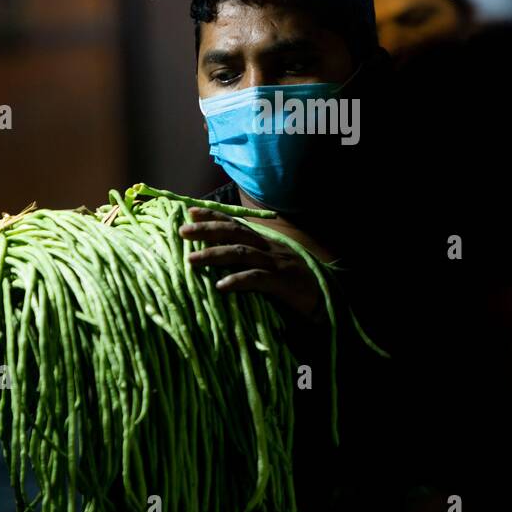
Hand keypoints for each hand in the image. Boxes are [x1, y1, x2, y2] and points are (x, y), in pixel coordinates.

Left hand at [178, 207, 322, 322]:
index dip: (214, 216)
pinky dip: (238, 280)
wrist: (329, 300)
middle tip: (182, 231)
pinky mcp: (284, 283)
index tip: (190, 211)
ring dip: (214, 255)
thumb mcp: (273, 268)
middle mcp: (270, 248)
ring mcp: (277, 264)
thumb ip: (251, 262)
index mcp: (266, 244)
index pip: (236, 224)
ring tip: (191, 260)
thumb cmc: (296, 286)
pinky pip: (258, 279)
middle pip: (235, 233)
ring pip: (242, 253)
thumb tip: (221, 262)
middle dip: (207, 230)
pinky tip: (221, 286)